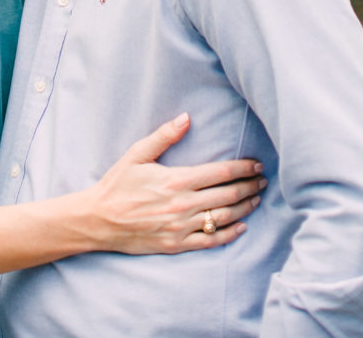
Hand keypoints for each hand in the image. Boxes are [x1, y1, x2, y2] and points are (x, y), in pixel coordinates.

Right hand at [86, 113, 266, 253]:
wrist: (98, 220)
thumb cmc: (117, 184)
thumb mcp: (137, 154)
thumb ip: (164, 135)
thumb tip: (186, 118)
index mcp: (176, 180)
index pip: (220, 173)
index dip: (242, 168)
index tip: (257, 164)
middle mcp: (183, 205)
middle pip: (227, 195)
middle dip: (249, 186)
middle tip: (264, 180)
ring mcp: (181, 227)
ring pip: (223, 218)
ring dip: (244, 208)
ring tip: (256, 198)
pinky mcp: (177, 245)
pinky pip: (209, 241)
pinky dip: (229, 234)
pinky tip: (241, 227)